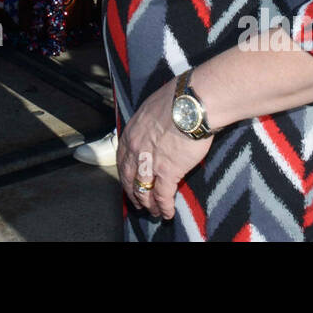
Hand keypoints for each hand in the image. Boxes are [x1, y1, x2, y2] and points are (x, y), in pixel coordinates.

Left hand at [117, 76, 216, 220]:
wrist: (191, 104)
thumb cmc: (177, 99)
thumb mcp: (152, 107)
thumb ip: (149, 121)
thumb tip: (155, 124)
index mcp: (131, 133)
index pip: (122, 159)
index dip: (125, 174)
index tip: (129, 181)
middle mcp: (136, 150)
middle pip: (129, 178)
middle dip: (133, 193)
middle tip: (138, 202)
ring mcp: (150, 162)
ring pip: (143, 190)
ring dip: (148, 204)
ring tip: (153, 212)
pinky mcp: (168, 172)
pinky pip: (162, 196)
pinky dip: (164, 208)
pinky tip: (167, 214)